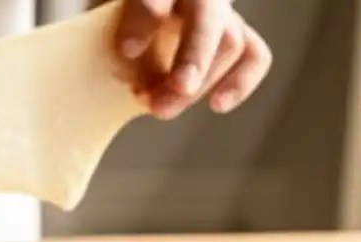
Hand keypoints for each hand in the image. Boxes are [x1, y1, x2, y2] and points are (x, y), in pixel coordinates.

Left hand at [114, 0, 271, 119]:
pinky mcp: (234, 35)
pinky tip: (216, 105)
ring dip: (197, 85)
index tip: (127, 50)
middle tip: (163, 101)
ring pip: (230, 42)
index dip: (146, 18)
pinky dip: (240, 82)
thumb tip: (126, 60)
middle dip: (190, 60)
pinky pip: (254, 55)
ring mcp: (219, 13)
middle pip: (207, 17)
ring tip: (159, 109)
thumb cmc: (114, 23)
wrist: (134, 21)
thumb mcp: (106, 24)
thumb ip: (115, 34)